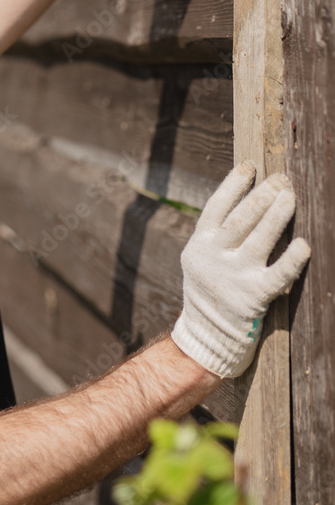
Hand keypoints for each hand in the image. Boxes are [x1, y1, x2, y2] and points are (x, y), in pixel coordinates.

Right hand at [171, 161, 310, 377]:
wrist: (207, 338)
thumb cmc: (212, 289)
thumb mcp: (203, 258)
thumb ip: (219, 233)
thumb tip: (250, 195)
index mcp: (199, 244)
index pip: (217, 206)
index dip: (234, 184)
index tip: (251, 166)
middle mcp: (214, 257)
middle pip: (241, 218)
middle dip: (262, 195)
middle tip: (280, 179)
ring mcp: (233, 277)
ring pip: (259, 238)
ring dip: (277, 214)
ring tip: (290, 196)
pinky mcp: (253, 298)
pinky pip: (277, 275)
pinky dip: (292, 260)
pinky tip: (304, 245)